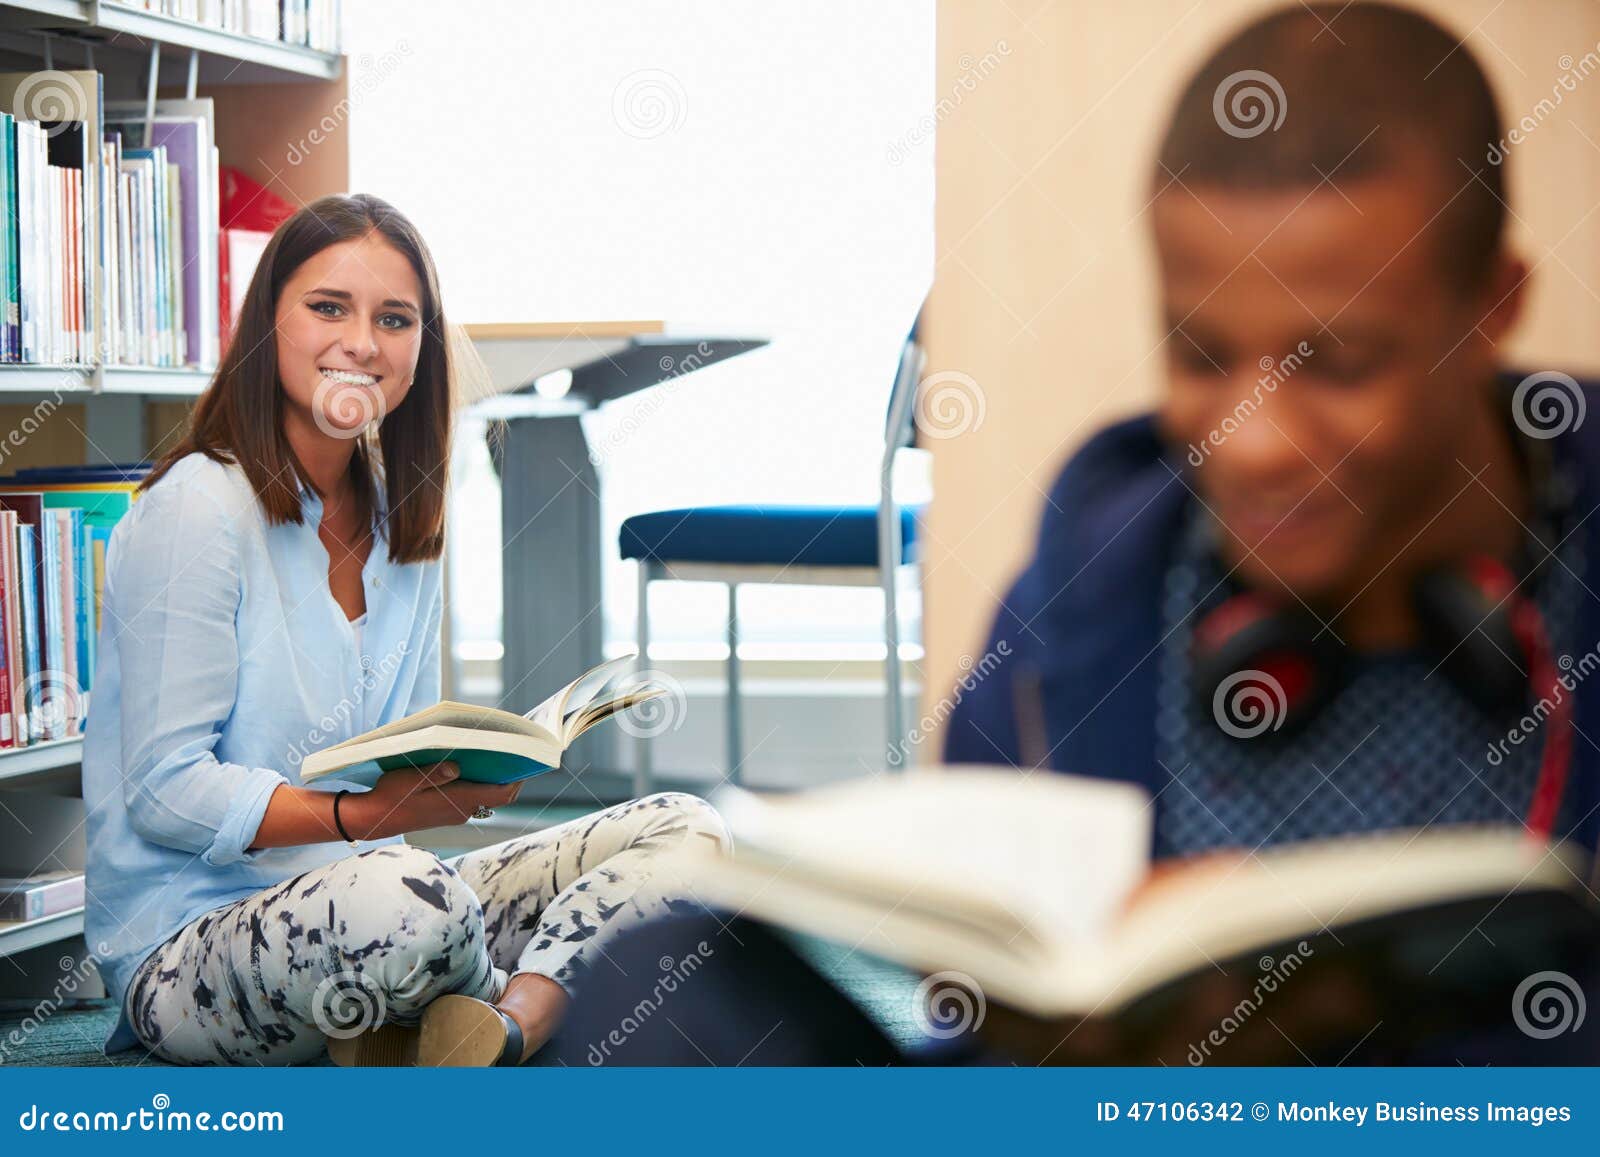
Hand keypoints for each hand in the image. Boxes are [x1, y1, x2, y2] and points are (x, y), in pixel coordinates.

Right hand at [342, 762, 521, 838]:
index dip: (520, 778)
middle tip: (518, 751)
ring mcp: (456, 812)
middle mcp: (463, 810)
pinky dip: (479, 782)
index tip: (529, 759)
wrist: (373, 819)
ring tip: (498, 752)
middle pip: (500, 794)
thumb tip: (457, 766)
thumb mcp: (409, 779)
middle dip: (512, 775)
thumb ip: (434, 773)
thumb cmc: (390, 796)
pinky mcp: (447, 811)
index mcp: (459, 801)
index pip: (503, 794)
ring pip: (486, 796)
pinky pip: (473, 797)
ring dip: (494, 778)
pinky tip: (472, 764)